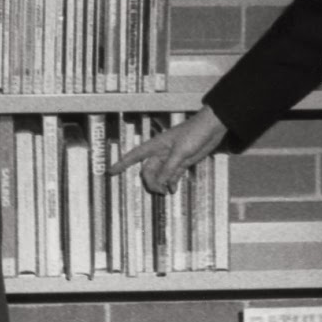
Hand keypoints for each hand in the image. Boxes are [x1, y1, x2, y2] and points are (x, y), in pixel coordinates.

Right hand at [107, 104, 227, 193]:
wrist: (212, 128)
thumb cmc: (194, 134)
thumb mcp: (181, 152)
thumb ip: (170, 167)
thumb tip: (161, 182)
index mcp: (156, 146)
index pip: (134, 155)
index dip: (121, 164)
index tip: (109, 172)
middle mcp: (161, 153)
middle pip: (148, 171)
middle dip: (150, 182)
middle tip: (159, 192)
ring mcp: (171, 158)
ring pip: (159, 175)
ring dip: (161, 185)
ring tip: (167, 193)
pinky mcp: (182, 162)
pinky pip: (172, 176)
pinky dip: (171, 184)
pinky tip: (173, 191)